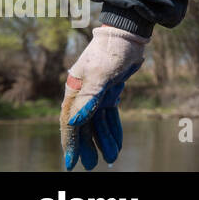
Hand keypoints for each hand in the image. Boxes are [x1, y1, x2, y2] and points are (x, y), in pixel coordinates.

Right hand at [60, 25, 147, 169]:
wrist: (128, 33)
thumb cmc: (112, 51)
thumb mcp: (102, 74)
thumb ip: (90, 98)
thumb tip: (75, 121)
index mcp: (75, 91)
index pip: (70, 122)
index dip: (71, 143)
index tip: (72, 163)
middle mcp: (82, 94)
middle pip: (83, 125)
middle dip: (87, 146)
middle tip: (91, 166)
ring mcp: (96, 93)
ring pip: (97, 123)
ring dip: (102, 140)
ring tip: (110, 158)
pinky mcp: (110, 91)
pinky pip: (109, 115)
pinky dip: (113, 129)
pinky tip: (116, 143)